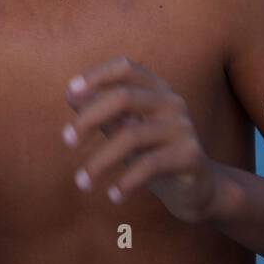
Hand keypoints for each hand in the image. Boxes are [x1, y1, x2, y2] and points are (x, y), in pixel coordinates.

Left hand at [62, 55, 221, 223]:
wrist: (198, 189)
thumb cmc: (154, 154)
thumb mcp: (127, 131)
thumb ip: (103, 113)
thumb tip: (71, 94)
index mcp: (156, 89)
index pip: (126, 67)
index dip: (97, 75)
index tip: (70, 93)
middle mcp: (172, 102)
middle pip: (124, 97)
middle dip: (90, 117)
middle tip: (66, 140)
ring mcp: (183, 127)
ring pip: (133, 136)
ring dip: (101, 161)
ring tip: (82, 182)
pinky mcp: (190, 156)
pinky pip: (150, 166)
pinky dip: (127, 182)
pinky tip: (113, 196)